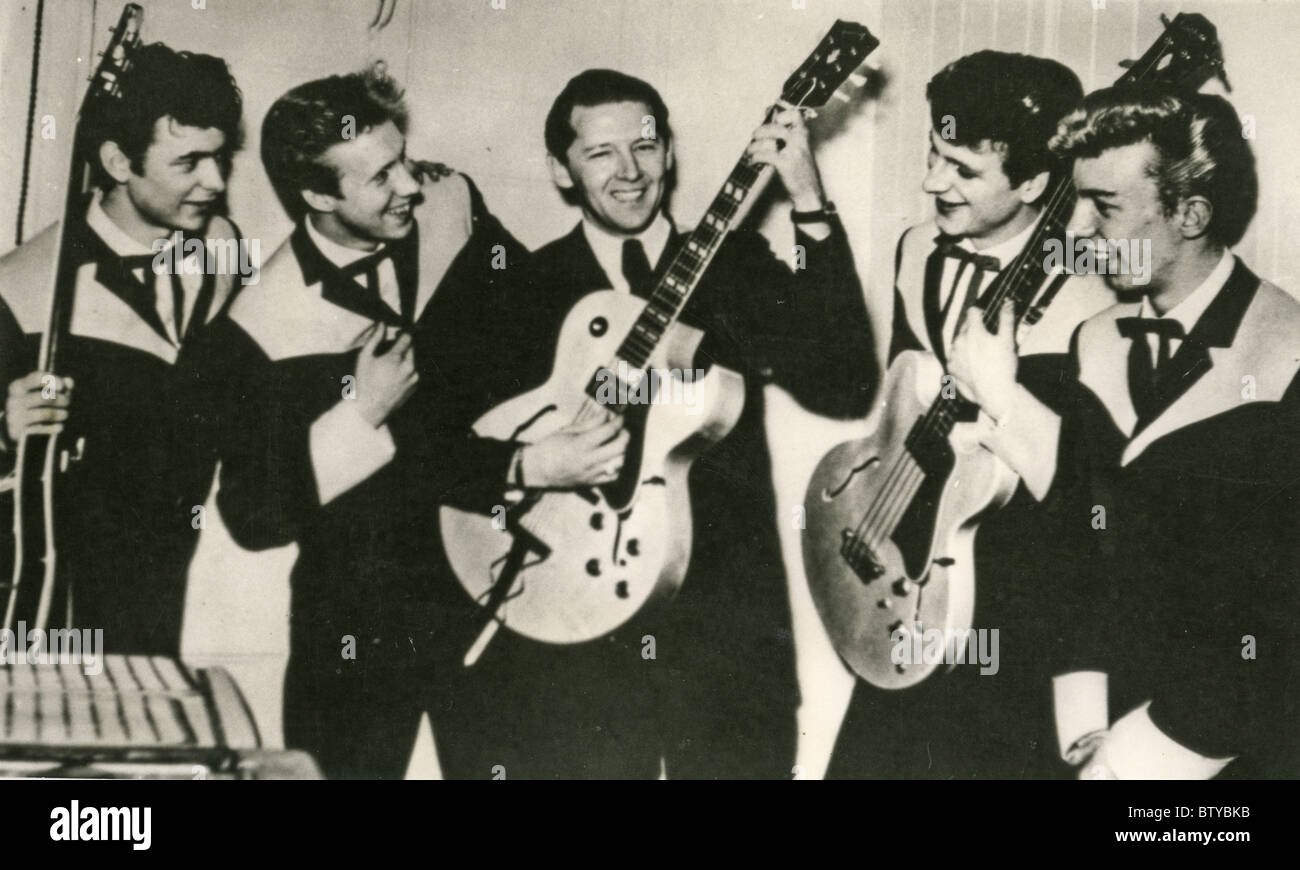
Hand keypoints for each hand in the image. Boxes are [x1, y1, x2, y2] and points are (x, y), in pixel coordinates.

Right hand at [5, 370, 72, 442]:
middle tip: (67, 402)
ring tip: (65, 414)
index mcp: (18, 386)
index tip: (62, 387)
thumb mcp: (43, 392)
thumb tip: (69, 382)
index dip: (52, 380)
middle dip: (60, 399)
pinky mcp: (17, 431)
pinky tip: (60, 427)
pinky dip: (54, 427)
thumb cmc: (34, 404)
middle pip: (42, 397)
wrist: (15, 426)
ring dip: (59, 414)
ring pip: (43, 414)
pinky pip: (41, 429)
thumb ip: (59, 385)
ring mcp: (14, 416)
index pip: (36, 378)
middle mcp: (13, 400)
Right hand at [354, 326, 417, 427]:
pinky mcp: (416, 385)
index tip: (398, 333)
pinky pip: (414, 371)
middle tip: (393, 349)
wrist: (371, 408)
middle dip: (405, 345)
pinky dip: (408, 369)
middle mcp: (409, 367)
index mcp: (396, 358)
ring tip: (392, 365)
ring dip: (406, 358)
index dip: (403, 333)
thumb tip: (382, 324)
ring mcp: (414, 377)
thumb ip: (375, 339)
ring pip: (414, 359)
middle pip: (413, 347)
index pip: (408, 337)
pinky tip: (395, 376)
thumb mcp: (365, 358)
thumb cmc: (364, 382)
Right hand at [520, 417, 628, 488]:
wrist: (538, 469)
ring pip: (619, 462)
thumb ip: (591, 423)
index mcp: (581, 444)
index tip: (620, 417)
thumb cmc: (550, 447)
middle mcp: (589, 460)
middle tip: (622, 430)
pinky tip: (613, 459)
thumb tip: (606, 414)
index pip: (609, 430)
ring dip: (623, 451)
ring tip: (617, 444)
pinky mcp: (592, 483)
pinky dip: (618, 466)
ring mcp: (592, 473)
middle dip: (625, 435)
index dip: (619, 421)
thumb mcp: (569, 430)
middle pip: (619, 447)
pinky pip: (613, 476)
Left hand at [745, 106, 825, 211]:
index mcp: (804, 135)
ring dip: (754, 145)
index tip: (769, 114)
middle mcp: (800, 141)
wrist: (809, 193)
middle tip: (754, 137)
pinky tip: (753, 161)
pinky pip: (765, 155)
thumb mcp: (798, 150)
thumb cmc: (801, 171)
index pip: (794, 114)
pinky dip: (755, 157)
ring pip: (768, 141)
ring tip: (750, 150)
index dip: (780, 111)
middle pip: (776, 126)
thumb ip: (787, 135)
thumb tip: (769, 116)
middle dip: (760, 131)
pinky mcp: (785, 164)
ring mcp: (793, 152)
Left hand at [947, 303, 1017, 420]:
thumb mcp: (1008, 340)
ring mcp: (953, 356)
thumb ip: (1007, 318)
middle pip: (965, 327)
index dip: (980, 313)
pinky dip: (962, 358)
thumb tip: (1008, 301)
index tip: (985, 318)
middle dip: (974, 329)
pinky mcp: (950, 369)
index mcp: (973, 332)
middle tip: (987, 339)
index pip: (972, 312)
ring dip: (966, 344)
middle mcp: (959, 341)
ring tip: (980, 354)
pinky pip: (954, 358)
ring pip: (958, 343)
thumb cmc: (1003, 366)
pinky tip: (973, 364)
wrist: (994, 393)